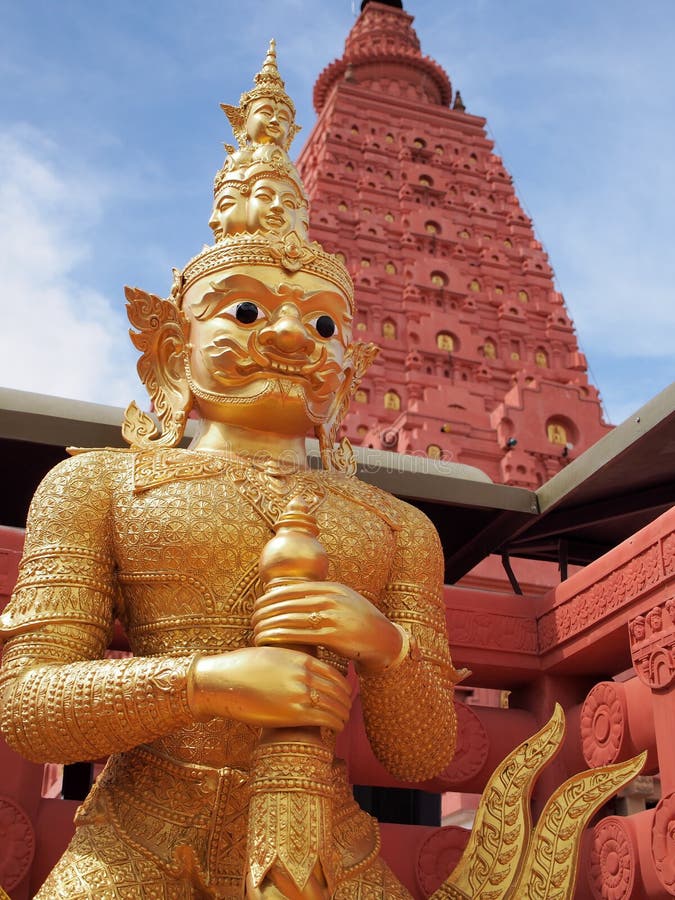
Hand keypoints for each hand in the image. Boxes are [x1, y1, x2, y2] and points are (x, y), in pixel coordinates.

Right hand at [187, 646, 351, 730]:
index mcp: (301, 659)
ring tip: (343, 721)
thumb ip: (291, 662)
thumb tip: (300, 670)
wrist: (222, 682)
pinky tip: (336, 728)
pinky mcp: (294, 713)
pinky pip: (326, 719)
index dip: (343, 686)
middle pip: (338, 690)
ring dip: (343, 715)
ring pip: (335, 706)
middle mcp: (305, 675)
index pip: (334, 674)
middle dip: (345, 702)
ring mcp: (300, 694)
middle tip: (347, 709)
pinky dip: (336, 724)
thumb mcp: (272, 656)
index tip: (345, 694)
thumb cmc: (242, 668)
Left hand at [252, 581, 402, 673]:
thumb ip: (322, 597)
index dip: (271, 597)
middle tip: (251, 619)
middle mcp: (331, 598)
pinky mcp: (334, 635)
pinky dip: (279, 635)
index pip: (292, 588)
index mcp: (331, 588)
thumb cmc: (359, 624)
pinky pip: (299, 634)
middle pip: (288, 602)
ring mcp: (333, 616)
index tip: (257, 605)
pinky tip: (267, 639)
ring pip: (290, 617)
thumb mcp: (343, 602)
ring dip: (268, 624)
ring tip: (255, 631)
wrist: (385, 640)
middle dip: (265, 610)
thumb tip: (294, 597)